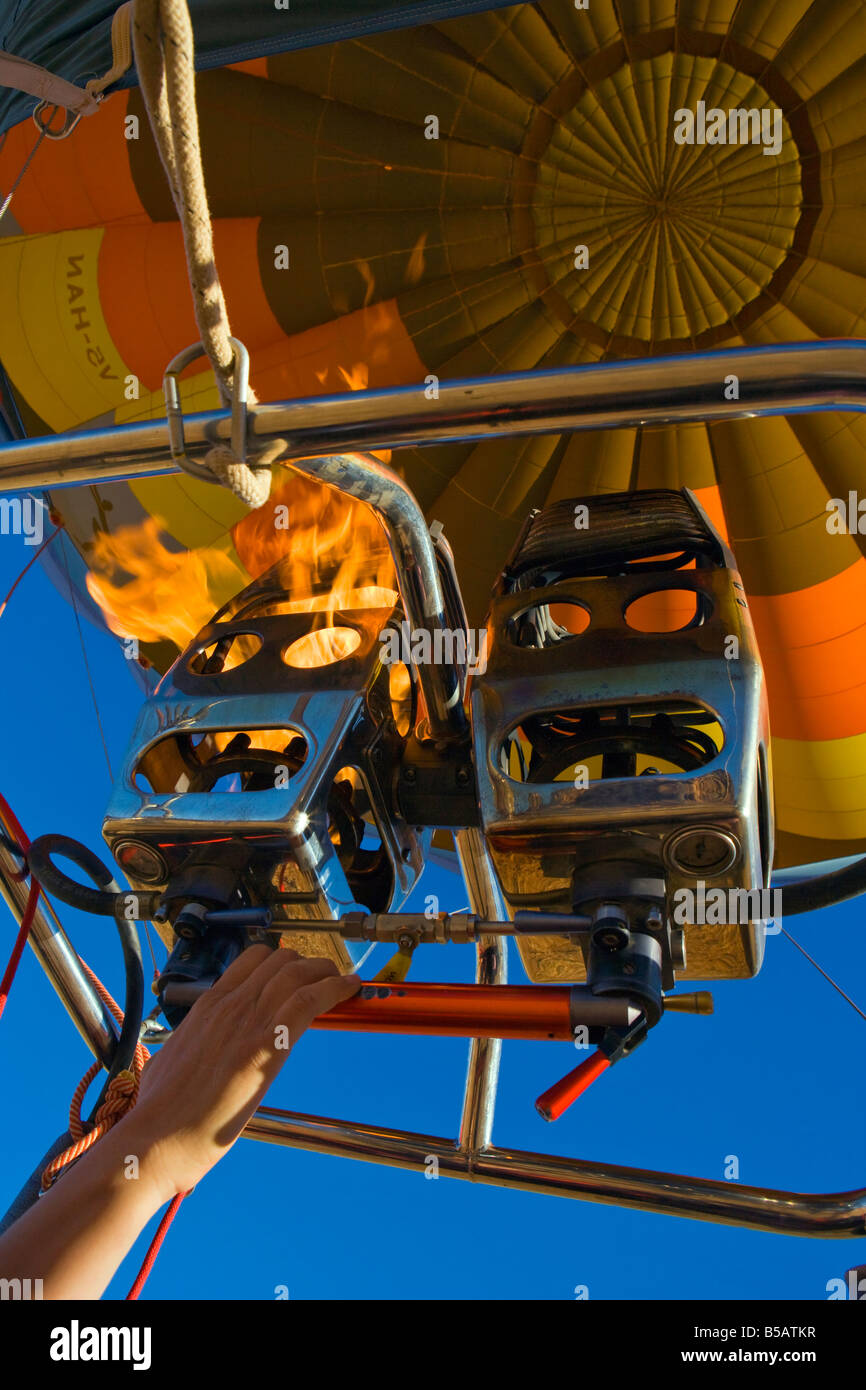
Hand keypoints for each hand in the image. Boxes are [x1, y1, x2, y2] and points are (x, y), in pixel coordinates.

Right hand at [117, 945, 359, 1201]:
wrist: (153, 1139)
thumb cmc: (157, 1113)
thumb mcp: (169, 1062)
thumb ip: (190, 1046)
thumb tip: (191, 1050)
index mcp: (206, 1007)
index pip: (250, 960)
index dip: (280, 961)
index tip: (297, 971)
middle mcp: (228, 1005)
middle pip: (279, 959)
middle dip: (308, 964)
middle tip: (325, 978)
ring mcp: (246, 1022)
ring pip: (296, 972)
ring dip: (326, 972)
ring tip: (343, 980)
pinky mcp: (264, 1046)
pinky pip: (307, 1001)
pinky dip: (335, 989)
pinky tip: (350, 990)